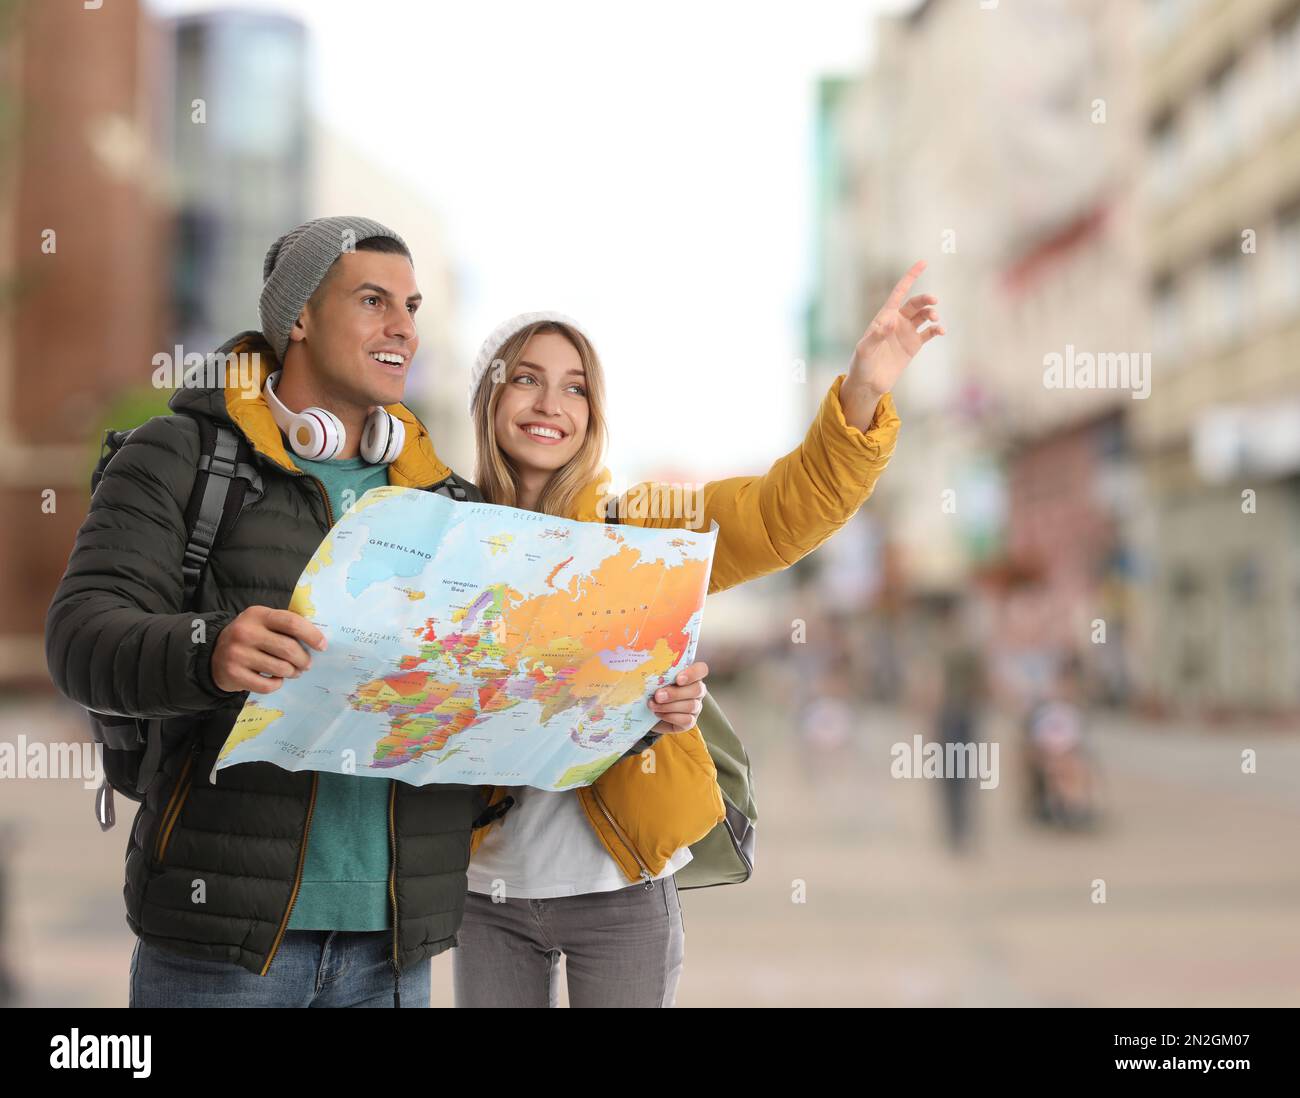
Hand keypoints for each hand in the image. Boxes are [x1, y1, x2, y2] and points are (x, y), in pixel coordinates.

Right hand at [211, 606, 327, 694]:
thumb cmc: (250, 637)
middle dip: (304, 659)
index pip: (291, 622)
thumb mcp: (263, 622)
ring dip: (292, 672)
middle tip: (306, 664)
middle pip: (288, 648)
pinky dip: (277, 684)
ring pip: (281, 668)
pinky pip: (268, 685)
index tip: (322, 646)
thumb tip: (318, 640)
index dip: (311, 635)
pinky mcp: (234, 674)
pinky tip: (276, 679)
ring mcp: (238, 654)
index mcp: (258, 615)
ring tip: (292, 671)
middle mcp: (246, 632)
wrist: (214, 653)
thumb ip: (285, 626)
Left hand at [647, 661, 707, 733]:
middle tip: (658, 695)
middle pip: (697, 689)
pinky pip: (687, 720)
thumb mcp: (653, 680)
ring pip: (691, 705)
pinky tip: (658, 714)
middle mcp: (696, 690)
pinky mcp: (690, 722)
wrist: (648, 713)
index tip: (678, 679)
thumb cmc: (653, 691)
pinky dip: (671, 717)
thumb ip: (656, 674)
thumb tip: (646, 669)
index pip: (701, 669)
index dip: (693, 673)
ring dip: (669, 706)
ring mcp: (695, 707)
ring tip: (653, 705)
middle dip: (676, 693)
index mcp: (690, 675)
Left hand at [841, 259, 944, 429]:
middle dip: (925, 299)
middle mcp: (897, 321)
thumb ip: (877, 335)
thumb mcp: (865, 349)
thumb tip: (892, 322)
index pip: (899, 292)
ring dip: (932, 314)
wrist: (868, 383)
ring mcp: (906, 333)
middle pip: (915, 303)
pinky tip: (940, 330)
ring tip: (935, 319)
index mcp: (884, 316)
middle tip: (934, 301)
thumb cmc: (861, 364)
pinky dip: (936, 329)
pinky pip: (929, 333)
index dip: (910, 277)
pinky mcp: (914, 346)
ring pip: (923, 316)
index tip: (923, 263)